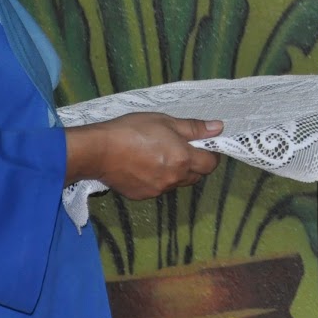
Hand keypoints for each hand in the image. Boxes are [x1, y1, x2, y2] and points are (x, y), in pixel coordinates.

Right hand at [66, 113, 222, 199]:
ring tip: (159, 156)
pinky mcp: (143, 196)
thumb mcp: (165, 121)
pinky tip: (144, 166)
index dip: (211, 154)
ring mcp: (158, 190)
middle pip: (196, 176)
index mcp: (183, 159)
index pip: (211, 164)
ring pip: (177, 183)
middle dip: (194, 164)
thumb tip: (219, 128)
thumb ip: (194, 128)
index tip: (203, 145)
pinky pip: (159, 188)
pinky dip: (158, 179)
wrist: (99, 151)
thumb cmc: (133, 130)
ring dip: (176, 172)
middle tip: (180, 148)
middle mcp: (174, 178)